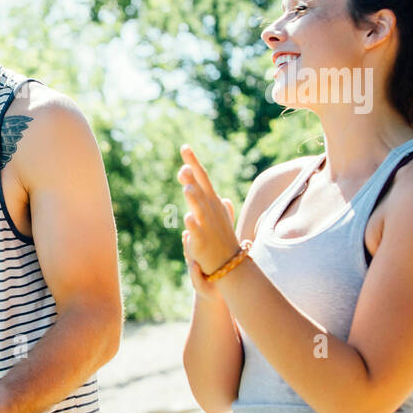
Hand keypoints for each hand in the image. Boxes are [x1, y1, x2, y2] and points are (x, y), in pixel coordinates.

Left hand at [177, 143, 240, 279]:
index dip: (193, 162)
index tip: (184, 147)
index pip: (203, 178)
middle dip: (192, 175)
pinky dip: (193, 224)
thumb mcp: (222, 221)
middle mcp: (210, 211)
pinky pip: (196, 231)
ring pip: (199, 208)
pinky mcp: (202, 241)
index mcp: (212, 202)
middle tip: (184, 161)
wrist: (229, 265)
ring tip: (186, 185)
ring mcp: (207, 225)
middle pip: (200, 189)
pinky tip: (188, 217)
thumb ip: (221, 207)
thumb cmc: (223, 241)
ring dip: (194, 197)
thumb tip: (222, 198)